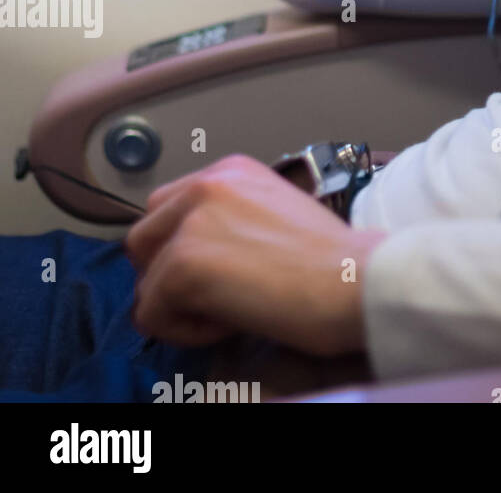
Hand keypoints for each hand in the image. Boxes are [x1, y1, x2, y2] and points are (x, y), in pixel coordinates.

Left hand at [124, 153, 389, 357]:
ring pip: (144, 282)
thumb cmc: (331, 260)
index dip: (182, 247)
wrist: (354, 280)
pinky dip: (186, 331)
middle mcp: (206, 186)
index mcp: (231, 171)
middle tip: (216, 294)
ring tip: (230, 307)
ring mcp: (191, 224)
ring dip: (179, 305)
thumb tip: (198, 254)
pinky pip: (152, 316)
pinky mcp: (182, 265)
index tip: (217, 270)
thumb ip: (230, 218)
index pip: (166, 207)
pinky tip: (231, 321)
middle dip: (167, 274)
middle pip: (143, 239)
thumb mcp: (275, 212)